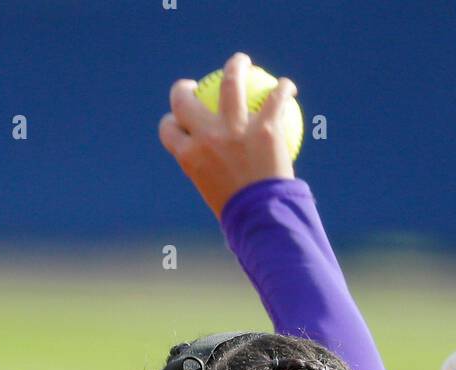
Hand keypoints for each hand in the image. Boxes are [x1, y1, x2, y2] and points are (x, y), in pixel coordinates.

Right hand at [159, 51, 297, 218]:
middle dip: (184, 87)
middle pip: (184, 99)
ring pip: (230, 82)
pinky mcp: (264, 128)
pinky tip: (286, 86)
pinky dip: (282, 89)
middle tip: (197, 85)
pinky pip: (274, 99)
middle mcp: (206, 137)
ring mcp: (234, 130)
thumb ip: (212, 178)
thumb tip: (216, 177)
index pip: (169, 129)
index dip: (171, 121)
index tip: (179, 118)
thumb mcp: (215, 198)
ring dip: (235, 66)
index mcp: (188, 157)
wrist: (264, 221)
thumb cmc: (241, 218)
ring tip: (241, 62)